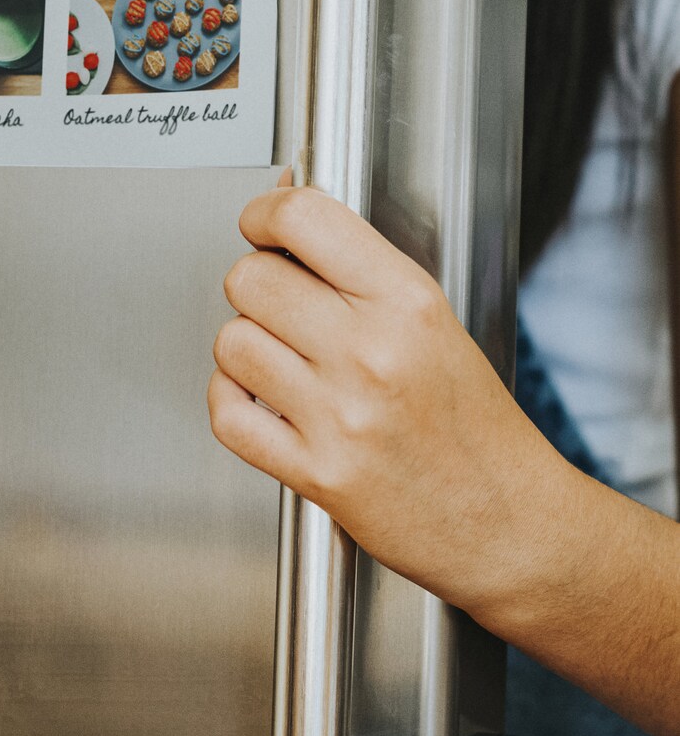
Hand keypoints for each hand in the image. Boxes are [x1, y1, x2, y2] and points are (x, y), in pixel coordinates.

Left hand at [206, 181, 571, 618]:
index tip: (261, 225)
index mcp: (408, 303)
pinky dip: (230, 403)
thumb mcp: (435, 323)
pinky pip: (227, 414)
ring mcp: (340, 415)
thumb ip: (359, 271)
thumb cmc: (474, 427)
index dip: (264, 214)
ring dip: (244, 349)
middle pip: (250, 279)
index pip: (304, 220)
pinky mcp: (316, 472)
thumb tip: (284, 212)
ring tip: (280, 362)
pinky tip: (259, 402)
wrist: (508, 523)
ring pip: (231, 342)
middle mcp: (372, 353)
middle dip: (255, 288)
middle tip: (279, 306)